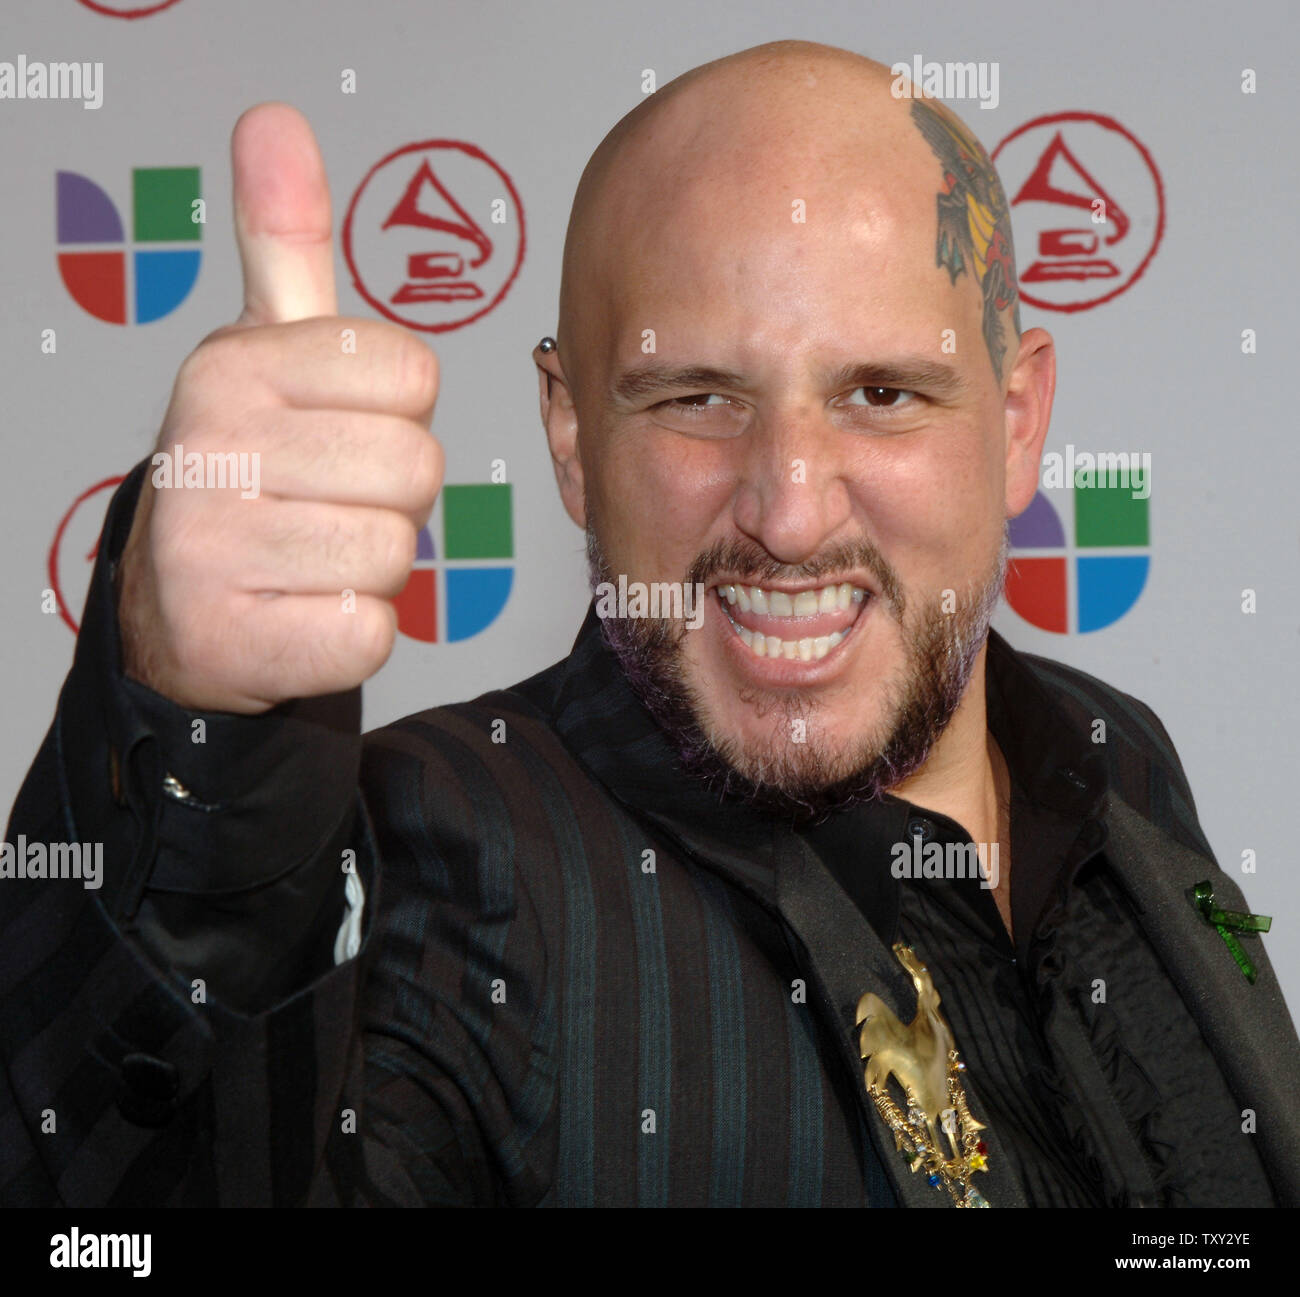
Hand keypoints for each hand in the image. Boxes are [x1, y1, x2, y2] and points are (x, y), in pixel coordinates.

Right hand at [116, 103, 442, 712]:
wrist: (184, 604)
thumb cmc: (254, 469)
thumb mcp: (266, 351)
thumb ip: (286, 243)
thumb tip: (276, 119)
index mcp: (232, 365)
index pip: (413, 378)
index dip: (397, 417)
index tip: (338, 432)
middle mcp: (209, 447)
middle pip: (416, 470)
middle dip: (391, 498)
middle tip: (327, 505)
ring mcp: (212, 549)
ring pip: (396, 554)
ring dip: (371, 566)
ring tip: (308, 557)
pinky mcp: (237, 639)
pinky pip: (370, 631)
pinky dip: (351, 630)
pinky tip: (296, 612)